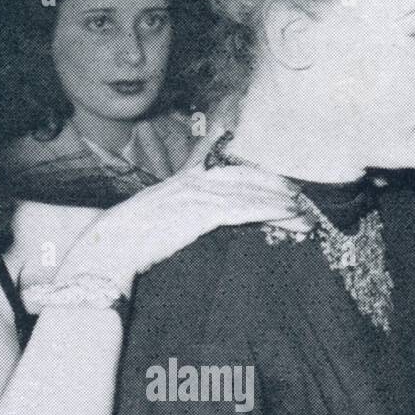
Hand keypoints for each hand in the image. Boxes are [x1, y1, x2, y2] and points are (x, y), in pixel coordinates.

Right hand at [54, 165, 308, 292]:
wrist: (110, 246)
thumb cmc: (126, 241)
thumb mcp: (153, 218)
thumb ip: (176, 214)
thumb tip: (185, 226)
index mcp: (182, 180)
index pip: (223, 168)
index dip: (252, 174)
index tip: (274, 181)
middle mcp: (193, 180)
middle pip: (244, 176)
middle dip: (274, 185)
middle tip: (298, 196)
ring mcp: (198, 194)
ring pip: (251, 193)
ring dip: (281, 203)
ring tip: (304, 214)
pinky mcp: (203, 212)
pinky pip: (246, 209)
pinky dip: (272, 212)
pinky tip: (290, 218)